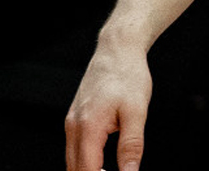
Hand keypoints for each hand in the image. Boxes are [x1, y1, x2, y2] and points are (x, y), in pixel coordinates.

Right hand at [66, 39, 152, 170]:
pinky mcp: (74, 118)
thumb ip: (131, 146)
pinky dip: (84, 161)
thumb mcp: (137, 112)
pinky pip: (74, 148)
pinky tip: (102, 164)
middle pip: (74, 169)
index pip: (87, 170)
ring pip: (72, 160)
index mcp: (88, 126)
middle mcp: (74, 126)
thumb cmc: (127, 75)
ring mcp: (71, 122)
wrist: (117, 50)